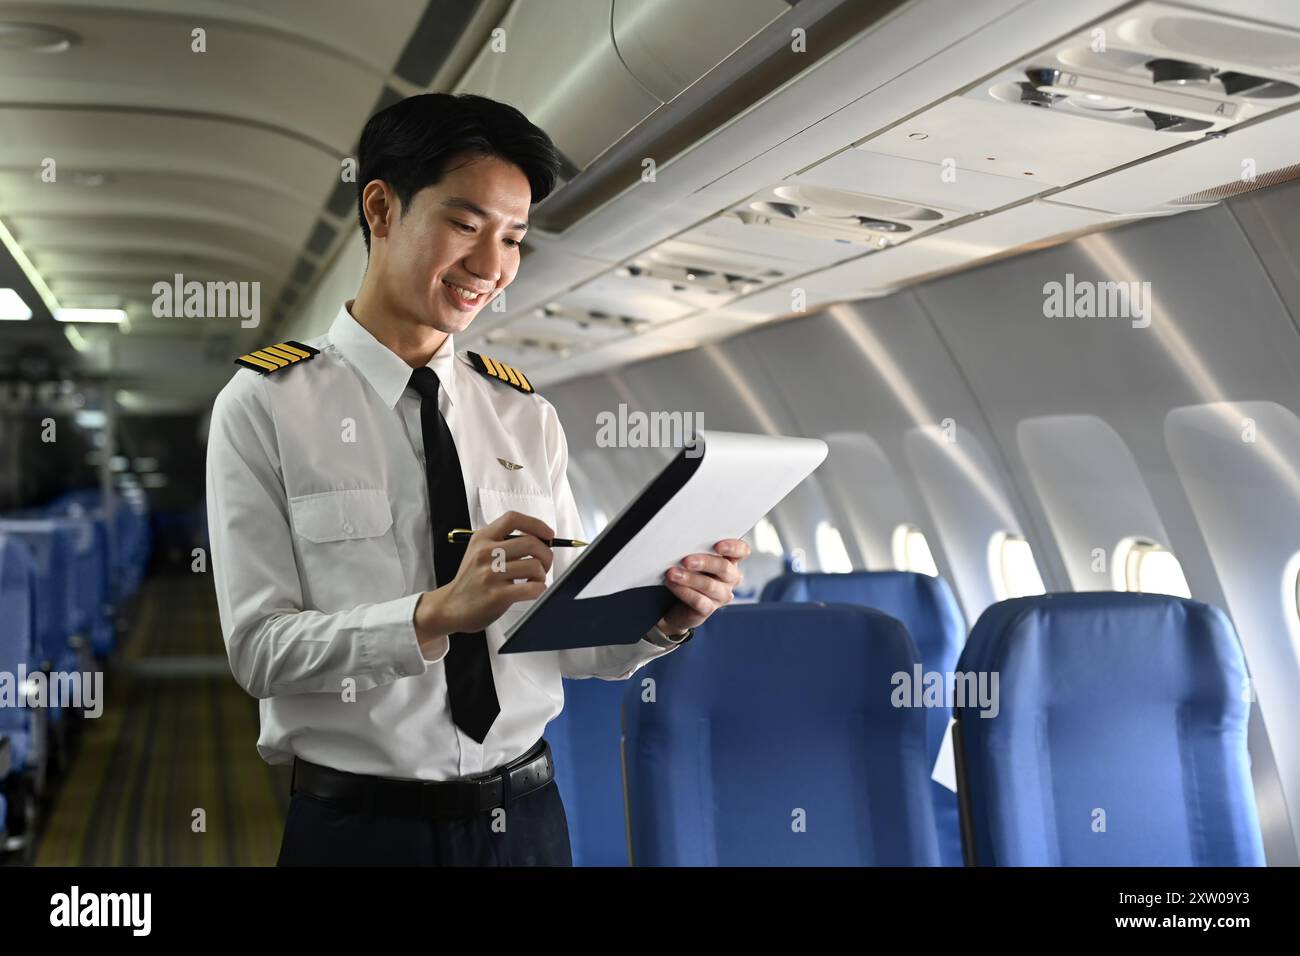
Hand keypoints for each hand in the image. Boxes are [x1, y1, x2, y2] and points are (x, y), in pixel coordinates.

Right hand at [415, 510, 553, 648]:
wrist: (449, 606)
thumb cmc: (470, 580)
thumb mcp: (478, 551)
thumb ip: (501, 542)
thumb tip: (539, 540)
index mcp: (482, 538)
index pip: (513, 519)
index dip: (536, 524)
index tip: (548, 534)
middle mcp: (486, 553)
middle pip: (531, 542)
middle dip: (546, 554)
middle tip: (544, 563)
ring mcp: (491, 574)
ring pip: (534, 565)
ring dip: (542, 574)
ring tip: (535, 579)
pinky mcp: (497, 595)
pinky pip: (532, 588)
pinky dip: (539, 588)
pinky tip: (532, 590)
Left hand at [658, 537, 750, 634]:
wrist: (673, 603)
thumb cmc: (686, 572)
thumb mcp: (692, 557)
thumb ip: (694, 549)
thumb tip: (683, 541)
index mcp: (730, 560)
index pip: (742, 551)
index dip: (733, 548)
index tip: (717, 546)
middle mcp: (730, 578)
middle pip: (725, 568)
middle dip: (705, 562)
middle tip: (686, 560)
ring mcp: (721, 595)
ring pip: (710, 586)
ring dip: (689, 578)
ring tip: (672, 573)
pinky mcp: (707, 609)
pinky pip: (699, 601)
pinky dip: (683, 591)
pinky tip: (671, 584)